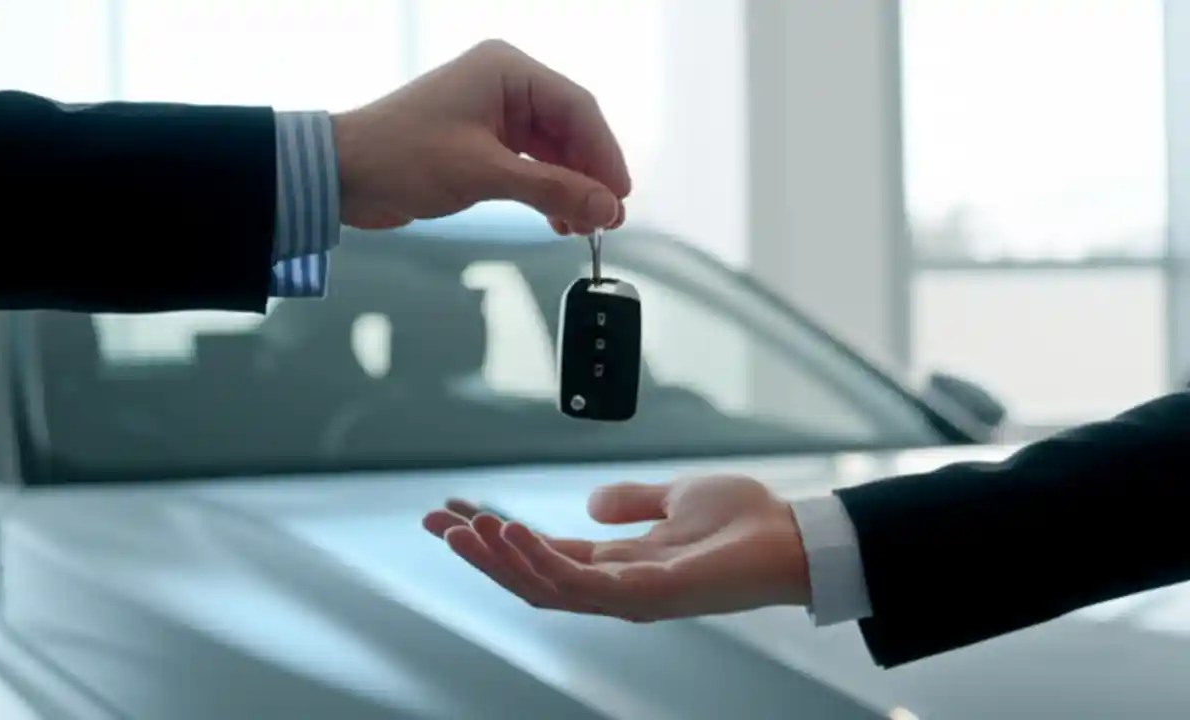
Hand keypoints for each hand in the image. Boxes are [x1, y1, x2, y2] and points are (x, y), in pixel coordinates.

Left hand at [332, 39, 629, 234]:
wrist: (342, 176)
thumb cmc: (400, 157)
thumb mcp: (483, 174)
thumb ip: (551, 190)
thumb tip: (605, 208)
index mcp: (506, 71)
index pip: (577, 108)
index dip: (605, 154)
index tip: (620, 195)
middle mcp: (504, 86)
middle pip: (569, 130)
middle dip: (590, 176)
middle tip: (609, 218)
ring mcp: (493, 116)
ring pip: (553, 152)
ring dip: (571, 189)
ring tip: (587, 227)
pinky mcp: (482, 145)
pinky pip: (530, 167)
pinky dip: (547, 193)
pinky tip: (560, 221)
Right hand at [422, 475, 811, 621]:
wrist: (793, 536)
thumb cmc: (745, 521)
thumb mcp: (675, 497)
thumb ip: (632, 502)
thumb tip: (591, 502)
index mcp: (617, 564)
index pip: (541, 553)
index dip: (496, 535)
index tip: (454, 509)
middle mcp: (615, 587)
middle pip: (528, 574)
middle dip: (478, 551)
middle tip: (433, 521)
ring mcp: (628, 597)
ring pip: (541, 586)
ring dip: (495, 558)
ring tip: (460, 527)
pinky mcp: (645, 596)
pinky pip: (577, 583)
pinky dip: (537, 560)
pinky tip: (509, 530)